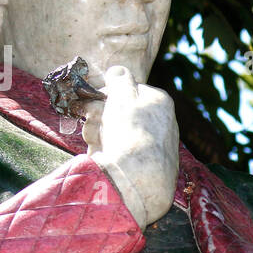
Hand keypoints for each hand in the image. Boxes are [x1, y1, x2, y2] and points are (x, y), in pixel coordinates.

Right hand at [84, 66, 178, 228]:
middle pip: (117, 111)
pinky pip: (115, 152)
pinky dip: (104, 153)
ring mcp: (152, 145)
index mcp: (159, 102)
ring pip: (112, 131)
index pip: (127, 89)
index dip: (106, 93)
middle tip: (94, 121)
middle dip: (99, 116)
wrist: (137, 181)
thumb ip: (119, 80)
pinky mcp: (142, 166)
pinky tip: (104, 159)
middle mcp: (160, 122)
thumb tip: (117, 71)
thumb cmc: (130, 133)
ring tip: (100, 145)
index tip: (92, 98)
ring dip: (98, 134)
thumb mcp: (123, 96)